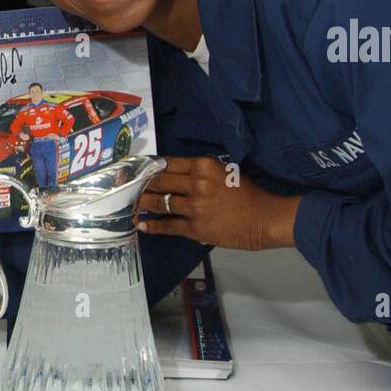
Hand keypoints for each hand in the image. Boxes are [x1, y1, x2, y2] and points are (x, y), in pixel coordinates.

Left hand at [137, 156, 299, 250]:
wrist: (265, 219)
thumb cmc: (249, 194)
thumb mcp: (225, 173)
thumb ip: (201, 174)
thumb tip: (177, 180)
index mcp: (204, 165)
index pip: (168, 163)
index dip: (148, 167)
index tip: (136, 169)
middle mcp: (196, 183)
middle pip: (159, 181)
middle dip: (140, 184)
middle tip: (125, 186)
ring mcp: (194, 206)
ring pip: (159, 203)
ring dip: (142, 203)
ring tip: (130, 204)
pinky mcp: (194, 227)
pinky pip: (167, 225)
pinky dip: (153, 225)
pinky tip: (142, 224)